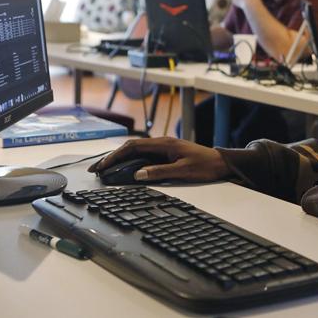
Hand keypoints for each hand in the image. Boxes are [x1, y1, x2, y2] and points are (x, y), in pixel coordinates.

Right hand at [87, 137, 231, 181]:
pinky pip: (144, 156)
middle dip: (112, 157)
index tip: (103, 166)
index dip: (115, 156)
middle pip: (131, 147)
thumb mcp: (183, 171)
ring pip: (136, 151)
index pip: (133, 146)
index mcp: (164, 144)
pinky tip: (123, 170)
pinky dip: (131, 162)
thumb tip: (138, 174)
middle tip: (96, 169)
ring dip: (120, 159)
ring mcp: (163, 148)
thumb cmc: (205, 165)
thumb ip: (160, 172)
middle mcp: (161, 143)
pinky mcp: (166, 154)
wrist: (221, 163)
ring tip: (104, 170)